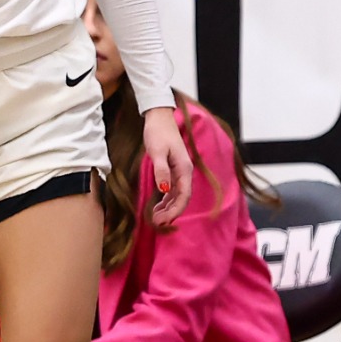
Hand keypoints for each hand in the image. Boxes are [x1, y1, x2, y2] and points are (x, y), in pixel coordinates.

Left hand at [138, 106, 194, 226]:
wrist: (159, 118)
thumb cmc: (158, 133)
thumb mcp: (157, 151)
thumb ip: (161, 170)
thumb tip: (165, 189)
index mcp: (184, 168)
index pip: (184, 195)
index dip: (175, 210)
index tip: (162, 221)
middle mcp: (185, 171)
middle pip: (182, 198)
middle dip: (172, 212)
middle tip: (157, 223)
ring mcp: (180, 171)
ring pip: (178, 195)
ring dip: (169, 208)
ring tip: (156, 218)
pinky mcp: (173, 169)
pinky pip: (173, 189)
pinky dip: (167, 200)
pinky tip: (158, 206)